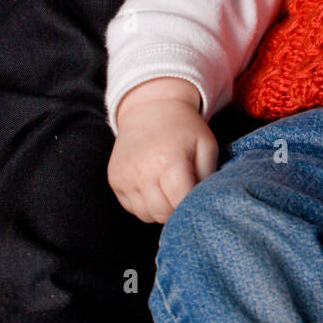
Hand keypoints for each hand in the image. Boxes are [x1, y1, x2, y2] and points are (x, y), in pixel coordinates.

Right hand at [107, 95, 218, 223]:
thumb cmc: (184, 128)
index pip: (179, 204)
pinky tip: (153, 185)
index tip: (196, 195)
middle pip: (162, 214)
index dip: (191, 205)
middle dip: (176, 209)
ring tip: (168, 188)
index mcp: (168, 162)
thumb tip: (205, 204)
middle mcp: (142, 172)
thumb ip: (209, 177)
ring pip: (145, 215)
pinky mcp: (114, 179)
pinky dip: (144, 204)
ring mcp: (125, 177)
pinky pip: (131, 207)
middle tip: (183, 192)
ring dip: (159, 209)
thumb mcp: (206, 145)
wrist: (151, 108)